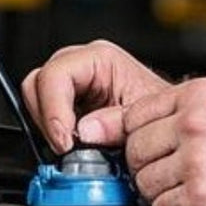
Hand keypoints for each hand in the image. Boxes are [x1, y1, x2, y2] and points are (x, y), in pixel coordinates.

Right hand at [22, 39, 167, 152]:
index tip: (64, 141)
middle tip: (65, 146)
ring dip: (48, 127)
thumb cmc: (162, 112)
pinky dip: (52, 132)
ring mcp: (72, 83)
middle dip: (48, 119)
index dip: (53, 110)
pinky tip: (72, 144)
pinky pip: (44, 114)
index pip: (55, 75)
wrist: (169, 122)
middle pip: (38, 84)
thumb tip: (82, 132)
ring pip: (36, 99)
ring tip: (71, 146)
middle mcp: (82, 66)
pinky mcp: (68, 102)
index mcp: (100, 59)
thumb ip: (113, 122)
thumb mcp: (142, 117)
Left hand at [121, 76, 205, 205]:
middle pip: (135, 150)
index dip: (141, 138)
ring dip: (163, 194)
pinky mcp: (203, 196)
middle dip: (150, 167)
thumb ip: (182, 110)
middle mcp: (194, 122)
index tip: (155, 151)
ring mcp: (197, 159)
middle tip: (177, 175)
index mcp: (199, 94)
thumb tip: (121, 121)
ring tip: (194, 191)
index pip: (135, 115)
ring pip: (144, 183)